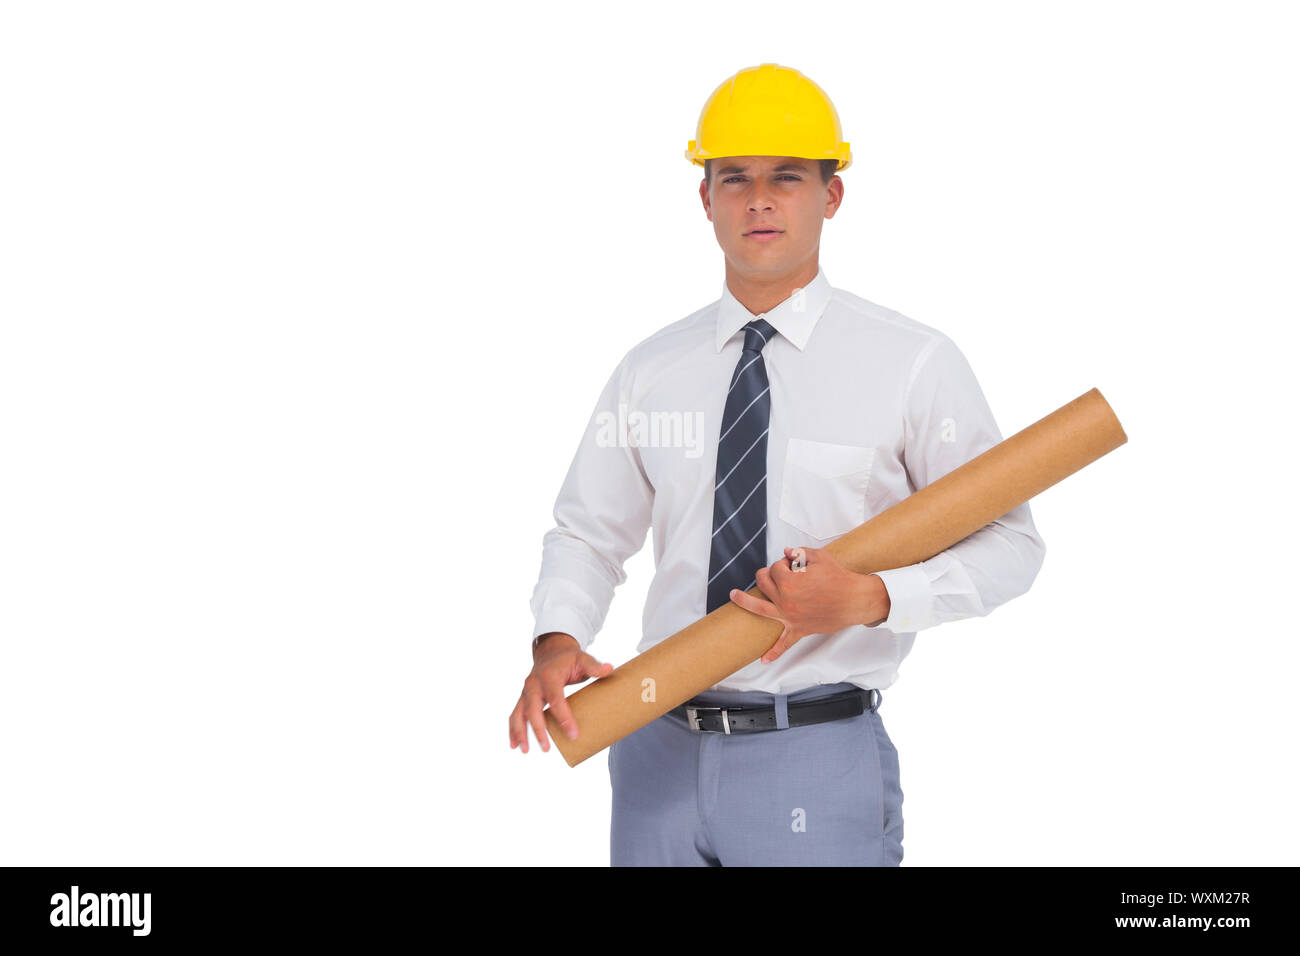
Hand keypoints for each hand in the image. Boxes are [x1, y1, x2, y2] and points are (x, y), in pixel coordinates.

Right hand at [509, 633, 613, 752]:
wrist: (551, 651)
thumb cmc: (569, 658)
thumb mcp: (583, 659)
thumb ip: (594, 666)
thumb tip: (609, 670)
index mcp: (549, 675)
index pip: (556, 699)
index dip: (564, 717)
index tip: (573, 734)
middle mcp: (533, 683)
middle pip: (533, 709)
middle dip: (538, 729)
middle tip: (547, 748)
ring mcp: (526, 691)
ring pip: (519, 713)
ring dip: (520, 732)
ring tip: (525, 750)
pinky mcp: (523, 697)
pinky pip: (515, 714)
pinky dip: (513, 729)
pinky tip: (514, 744)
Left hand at [729, 546, 890, 663]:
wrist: (855, 600)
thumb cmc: (839, 578)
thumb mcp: (819, 557)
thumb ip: (799, 552)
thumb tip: (786, 553)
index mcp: (789, 582)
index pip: (775, 567)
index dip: (783, 563)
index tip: (792, 564)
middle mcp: (785, 600)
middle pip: (763, 583)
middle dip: (767, 574)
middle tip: (777, 574)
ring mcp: (790, 617)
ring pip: (760, 610)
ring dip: (744, 602)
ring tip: (734, 596)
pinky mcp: (799, 630)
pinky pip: (784, 644)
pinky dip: (774, 652)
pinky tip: (764, 659)